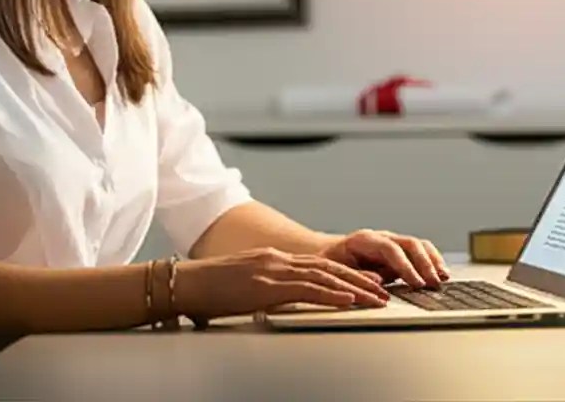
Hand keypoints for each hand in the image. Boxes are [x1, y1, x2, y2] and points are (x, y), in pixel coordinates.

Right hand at [170, 248, 389, 319]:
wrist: (182, 284)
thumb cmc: (206, 290)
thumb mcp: (243, 287)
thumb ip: (265, 290)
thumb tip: (279, 304)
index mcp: (272, 260)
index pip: (318, 265)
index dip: (346, 274)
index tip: (368, 283)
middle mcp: (276, 261)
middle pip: (328, 268)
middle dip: (359, 280)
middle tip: (383, 291)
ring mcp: (272, 271)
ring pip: (324, 277)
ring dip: (354, 288)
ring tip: (376, 298)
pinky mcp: (265, 285)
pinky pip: (306, 290)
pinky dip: (330, 294)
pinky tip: (347, 300)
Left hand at [319, 229, 450, 288]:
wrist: (328, 254)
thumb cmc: (331, 264)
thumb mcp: (338, 271)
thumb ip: (358, 275)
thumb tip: (379, 281)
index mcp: (364, 240)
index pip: (390, 249)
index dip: (406, 266)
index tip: (417, 283)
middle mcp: (381, 237)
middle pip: (409, 243)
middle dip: (424, 264)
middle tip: (434, 283)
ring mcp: (392, 241)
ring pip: (418, 245)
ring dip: (432, 261)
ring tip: (443, 278)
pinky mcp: (399, 251)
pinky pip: (420, 251)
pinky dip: (432, 261)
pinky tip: (441, 273)